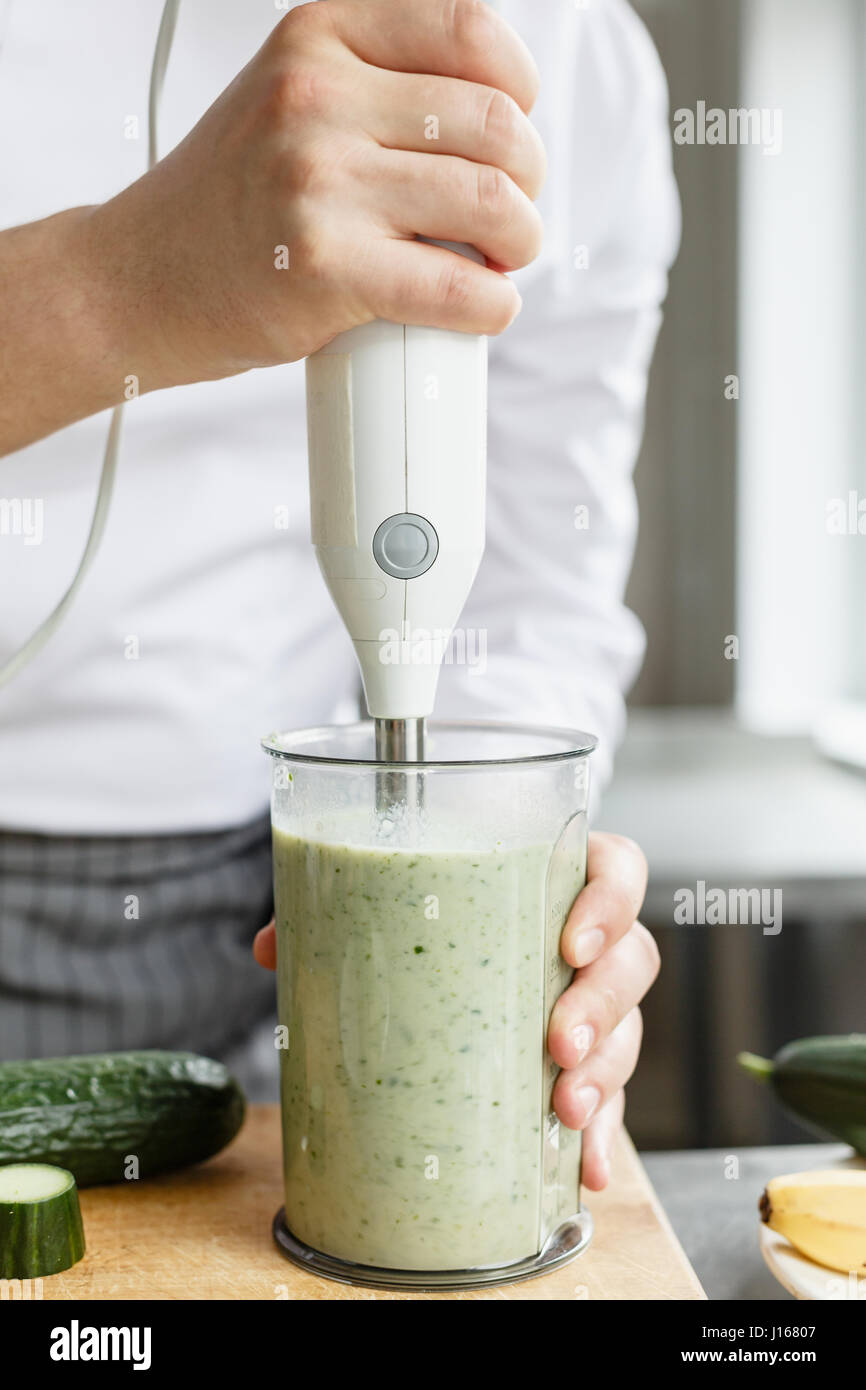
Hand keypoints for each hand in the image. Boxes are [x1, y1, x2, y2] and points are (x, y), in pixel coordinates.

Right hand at [84, 0, 545, 392]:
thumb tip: (495, 122)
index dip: (517, 90)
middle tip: (511, 216)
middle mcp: (316, 97)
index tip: (512, 131)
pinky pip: (457, 286)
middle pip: (495, 125)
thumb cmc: (230, 202)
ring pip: (491, 202)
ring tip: (500, 261)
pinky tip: (485, 305)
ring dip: (521, 242)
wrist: (142, 279)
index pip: (468, 30)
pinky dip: (493, 304)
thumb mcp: (288, 99)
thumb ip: (375, 86)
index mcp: (317, 37)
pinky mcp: (325, 267)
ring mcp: (318, 182)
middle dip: (527, 180)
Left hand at [255, 830, 656, 1192]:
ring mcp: (592, 1008)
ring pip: (628, 1030)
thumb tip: (272, 946)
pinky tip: (585, 1166)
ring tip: (564, 1106)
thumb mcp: (387, 907)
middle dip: (603, 1004)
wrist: (437, 973)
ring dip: (606, 1072)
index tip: (573, 939)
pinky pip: (610, 1098)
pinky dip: (599, 1134)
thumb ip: (339, 913)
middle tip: (557, 1041)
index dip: (610, 898)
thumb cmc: (433, 924)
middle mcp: (587, 944)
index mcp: (552, 882)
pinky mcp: (585, 1067)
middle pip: (634, 958)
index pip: (617, 869)